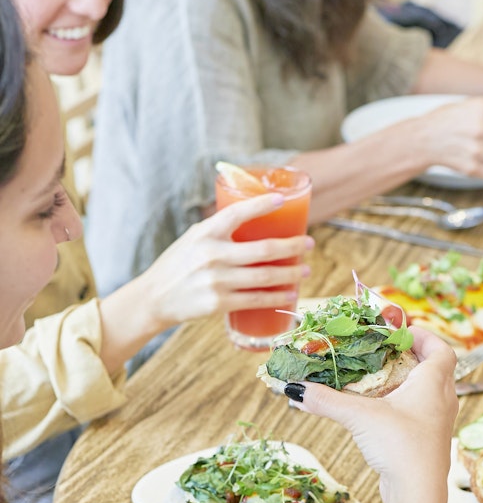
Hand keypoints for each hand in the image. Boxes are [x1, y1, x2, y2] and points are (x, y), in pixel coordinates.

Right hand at [139, 194, 313, 331]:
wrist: (154, 298)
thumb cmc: (178, 264)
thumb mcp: (193, 239)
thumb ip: (219, 230)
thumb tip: (255, 220)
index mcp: (206, 232)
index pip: (238, 212)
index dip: (262, 204)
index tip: (283, 200)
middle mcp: (212, 254)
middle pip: (263, 249)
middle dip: (292, 246)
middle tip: (309, 244)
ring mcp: (216, 280)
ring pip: (265, 276)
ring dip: (291, 273)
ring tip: (306, 270)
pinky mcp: (218, 302)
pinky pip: (256, 299)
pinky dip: (277, 297)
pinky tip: (290, 294)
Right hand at [288, 329, 457, 502]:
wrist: (417, 495)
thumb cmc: (401, 447)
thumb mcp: (360, 417)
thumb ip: (327, 400)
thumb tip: (295, 388)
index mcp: (434, 384)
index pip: (440, 349)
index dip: (424, 336)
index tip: (400, 331)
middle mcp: (442, 400)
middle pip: (432, 368)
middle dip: (407, 357)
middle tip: (381, 352)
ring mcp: (436, 423)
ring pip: (424, 392)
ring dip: (403, 382)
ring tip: (376, 378)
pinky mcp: (426, 442)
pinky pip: (416, 412)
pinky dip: (399, 404)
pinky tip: (377, 410)